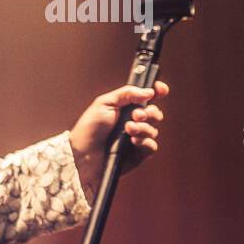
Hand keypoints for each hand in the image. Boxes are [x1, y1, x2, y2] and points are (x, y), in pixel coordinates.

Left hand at [68, 80, 169, 200]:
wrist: (83, 153)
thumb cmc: (90, 128)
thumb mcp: (104, 103)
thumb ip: (127, 93)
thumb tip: (149, 91)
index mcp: (126, 108)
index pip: (148, 97)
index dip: (158, 91)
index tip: (160, 90)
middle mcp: (134, 122)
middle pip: (155, 113)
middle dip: (149, 112)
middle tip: (135, 115)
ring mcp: (137, 138)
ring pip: (153, 129)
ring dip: (143, 128)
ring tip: (128, 129)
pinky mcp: (138, 154)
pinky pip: (151, 146)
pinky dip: (144, 142)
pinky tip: (132, 141)